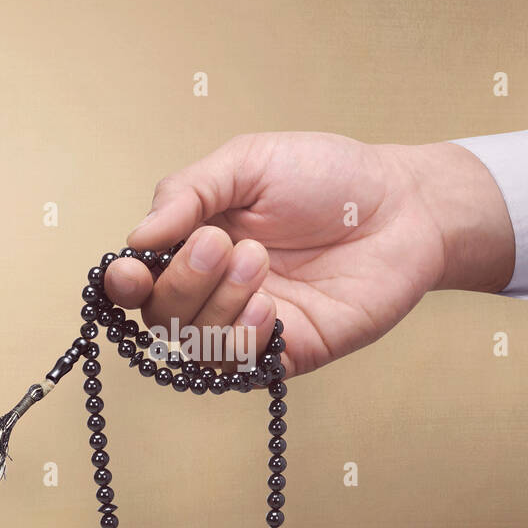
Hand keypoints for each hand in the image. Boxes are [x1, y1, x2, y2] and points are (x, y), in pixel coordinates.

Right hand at [103, 132, 512, 378]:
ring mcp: (250, 325)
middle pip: (161, 316)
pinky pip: (241, 365)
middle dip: (183, 281)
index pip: (139, 281)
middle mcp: (214, 289)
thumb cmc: (328, 177)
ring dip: (217, 302)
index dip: (124, 284)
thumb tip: (137, 236)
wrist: (404, 205)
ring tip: (260, 260)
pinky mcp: (288, 352)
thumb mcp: (248, 162)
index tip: (130, 271)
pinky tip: (269, 304)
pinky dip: (243, 336)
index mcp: (195, 242)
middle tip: (223, 243)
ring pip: (195, 344)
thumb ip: (188, 192)